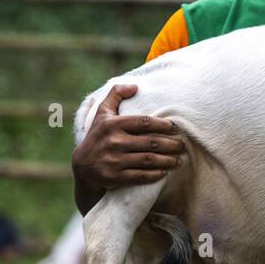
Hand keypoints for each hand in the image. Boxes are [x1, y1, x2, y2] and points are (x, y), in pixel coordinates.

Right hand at [71, 83, 185, 189]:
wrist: (82, 166)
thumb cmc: (97, 136)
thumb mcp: (102, 113)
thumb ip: (116, 95)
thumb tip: (135, 86)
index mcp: (112, 124)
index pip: (144, 122)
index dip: (163, 125)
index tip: (174, 128)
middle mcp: (114, 142)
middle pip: (151, 142)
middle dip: (171, 145)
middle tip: (182, 146)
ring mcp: (114, 161)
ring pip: (148, 160)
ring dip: (168, 161)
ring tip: (179, 160)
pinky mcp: (115, 177)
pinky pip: (141, 176)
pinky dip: (155, 174)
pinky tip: (165, 171)